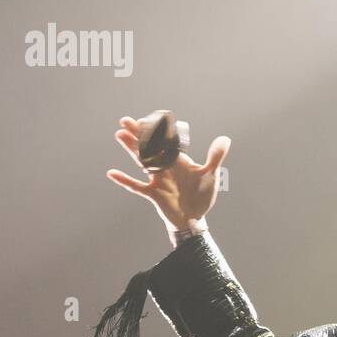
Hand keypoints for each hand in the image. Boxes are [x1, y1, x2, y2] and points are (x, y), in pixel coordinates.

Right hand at [106, 116, 230, 231]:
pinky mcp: (153, 194)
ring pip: (141, 161)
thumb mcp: (211, 175)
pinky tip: (112, 173)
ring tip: (119, 134)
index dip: (155, 130)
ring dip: (131, 149)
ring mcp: (157, 180)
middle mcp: (165, 167)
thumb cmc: (201, 195)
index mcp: (177, 160)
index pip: (164, 142)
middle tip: (125, 120)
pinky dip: (125, 180)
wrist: (195, 218)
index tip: (145, 118)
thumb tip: (225, 138)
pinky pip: (136, 187)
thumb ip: (215, 157)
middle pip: (149, 147)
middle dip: (138, 134)